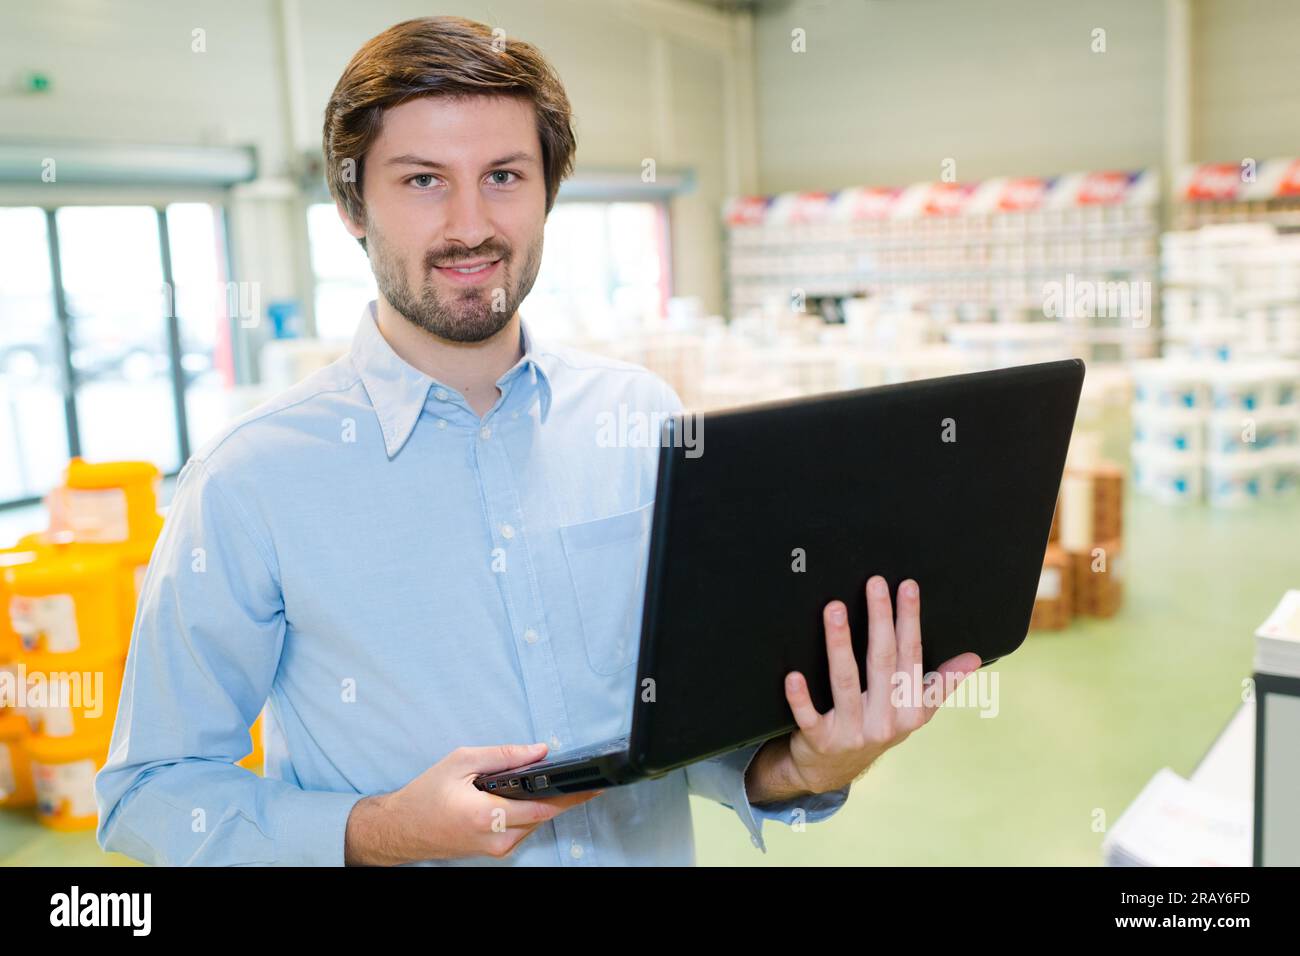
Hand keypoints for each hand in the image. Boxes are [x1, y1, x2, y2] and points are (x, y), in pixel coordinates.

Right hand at [344, 743, 599, 864]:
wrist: (401, 829)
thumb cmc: (426, 795)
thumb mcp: (461, 761)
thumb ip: (504, 755)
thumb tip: (540, 750)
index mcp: (487, 815)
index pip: (543, 806)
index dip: (572, 796)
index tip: (594, 785)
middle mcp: (496, 838)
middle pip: (544, 816)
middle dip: (564, 796)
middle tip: (580, 777)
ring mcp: (496, 848)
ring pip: (535, 824)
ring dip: (545, 803)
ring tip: (549, 782)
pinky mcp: (494, 850)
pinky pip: (523, 830)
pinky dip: (529, 812)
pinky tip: (526, 796)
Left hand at [762, 576, 980, 798]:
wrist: (833, 770)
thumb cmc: (876, 728)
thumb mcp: (914, 711)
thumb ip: (940, 684)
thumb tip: (974, 658)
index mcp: (910, 710)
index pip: (911, 655)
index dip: (909, 620)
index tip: (907, 587)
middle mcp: (884, 721)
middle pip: (881, 662)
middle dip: (879, 620)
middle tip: (874, 583)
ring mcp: (852, 732)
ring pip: (845, 682)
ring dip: (839, 644)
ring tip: (834, 609)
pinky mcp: (820, 740)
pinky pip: (809, 717)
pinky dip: (801, 698)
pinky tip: (793, 675)